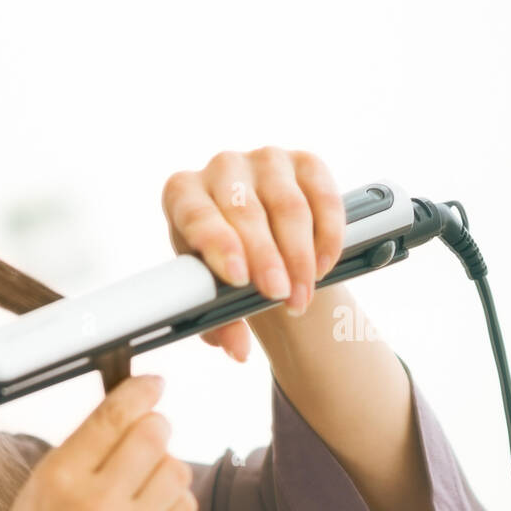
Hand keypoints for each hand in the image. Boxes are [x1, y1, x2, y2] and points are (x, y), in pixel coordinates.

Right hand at [0, 375, 196, 510]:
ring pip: (176, 468)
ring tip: (138, 486)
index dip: (140, 390)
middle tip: (143, 438)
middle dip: (152, 428)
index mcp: (58, 478)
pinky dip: (171, 501)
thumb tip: (130, 409)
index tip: (153, 383)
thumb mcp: (37, 491)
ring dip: (163, 467)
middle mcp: (95, 503)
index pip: (113, 414)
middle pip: (155, 433)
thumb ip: (80, 451)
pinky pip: (184, 506)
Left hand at [159, 147, 345, 363]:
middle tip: (279, 297)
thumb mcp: (212, 293)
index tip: (238, 278)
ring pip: (289, 207)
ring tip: (301, 296)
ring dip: (299, 257)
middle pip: (246, 213)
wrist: (259, 242)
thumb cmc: (224, 266)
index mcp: (182, 193)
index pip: (197, 215)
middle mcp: (221, 167)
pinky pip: (324, 197)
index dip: (219, 245)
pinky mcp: (306, 162)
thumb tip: (237, 350)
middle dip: (267, 260)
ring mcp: (266, 160)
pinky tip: (322, 267)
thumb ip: (218, 323)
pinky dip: (328, 236)